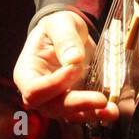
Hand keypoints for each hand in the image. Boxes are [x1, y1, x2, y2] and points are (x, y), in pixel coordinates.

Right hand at [13, 9, 118, 126]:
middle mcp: (39, 92)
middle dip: (77, 105)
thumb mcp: (60, 24)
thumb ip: (65, 38)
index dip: (54, 84)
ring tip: (111, 110)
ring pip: (69, 114)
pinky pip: (83, 113)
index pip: (34, 89)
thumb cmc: (57, 28)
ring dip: (90, 114)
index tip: (75, 68)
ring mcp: (57, 99)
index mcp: (27, 73)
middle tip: (100, 99)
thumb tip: (74, 59)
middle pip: (52, 107)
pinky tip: (111, 110)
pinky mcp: (74, 101)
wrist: (69, 34)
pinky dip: (98, 113)